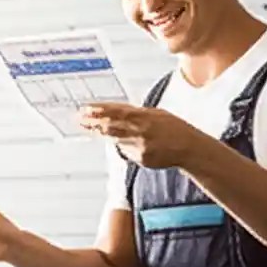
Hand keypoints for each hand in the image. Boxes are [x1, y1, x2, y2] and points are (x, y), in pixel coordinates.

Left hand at [78, 102, 200, 168]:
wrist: (188, 148)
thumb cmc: (173, 128)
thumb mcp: (156, 113)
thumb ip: (136, 113)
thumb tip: (115, 111)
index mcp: (145, 116)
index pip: (117, 111)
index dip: (100, 110)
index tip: (86, 108)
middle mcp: (141, 130)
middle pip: (111, 125)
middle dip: (93, 122)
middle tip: (78, 118)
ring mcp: (140, 146)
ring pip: (115, 139)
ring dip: (101, 132)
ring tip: (87, 125)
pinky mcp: (141, 158)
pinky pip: (126, 151)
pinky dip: (124, 145)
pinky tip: (134, 142)